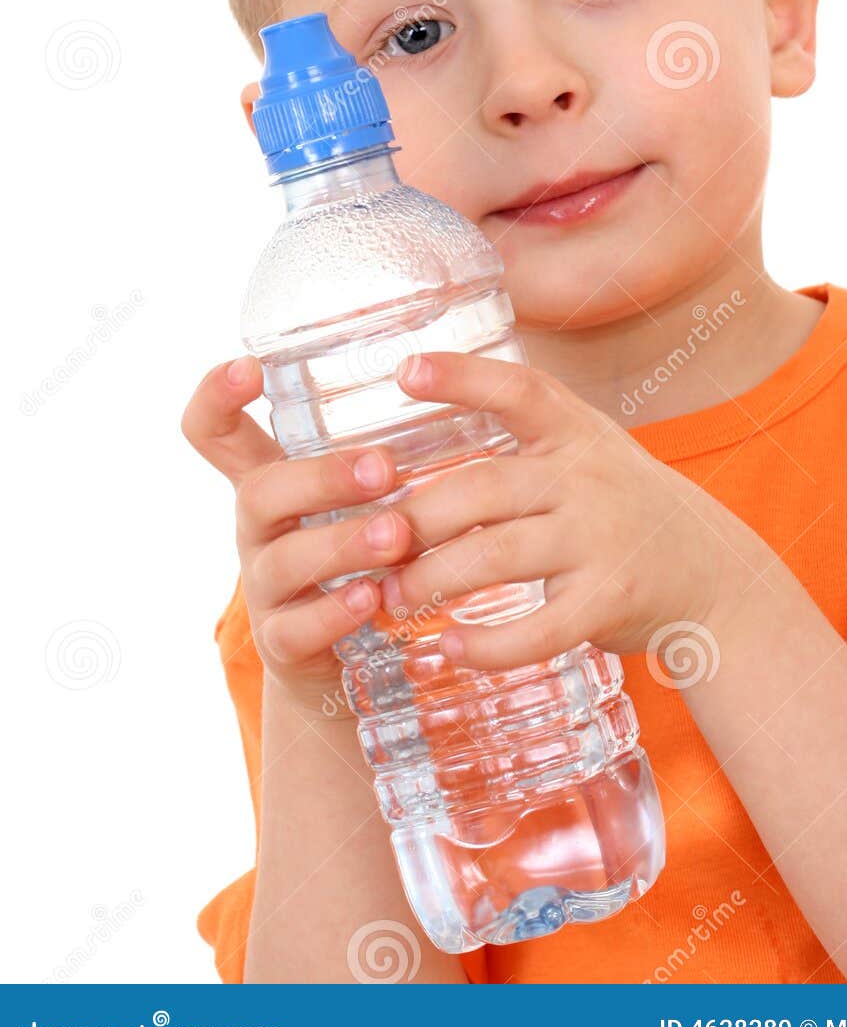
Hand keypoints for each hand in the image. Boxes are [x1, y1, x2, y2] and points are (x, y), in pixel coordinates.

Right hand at [181, 355, 417, 719]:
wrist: (344, 659)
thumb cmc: (362, 550)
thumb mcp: (358, 497)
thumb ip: (383, 450)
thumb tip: (453, 383)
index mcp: (269, 481)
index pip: (214, 432)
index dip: (216, 397)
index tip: (249, 367)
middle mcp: (257, 530)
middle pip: (257, 492)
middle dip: (321, 477)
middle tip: (385, 468)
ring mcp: (265, 588)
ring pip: (283, 561)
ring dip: (342, 544)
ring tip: (396, 535)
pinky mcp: (282, 643)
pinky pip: (297, 629)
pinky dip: (334, 612)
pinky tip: (371, 598)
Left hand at [377, 351, 740, 670]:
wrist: (712, 574)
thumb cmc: (624, 511)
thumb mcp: (589, 454)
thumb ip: (523, 448)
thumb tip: (417, 459)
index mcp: (576, 434)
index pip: (518, 389)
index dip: (461, 376)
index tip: (404, 370)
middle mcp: (588, 479)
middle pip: (483, 487)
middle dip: (417, 519)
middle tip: (370, 544)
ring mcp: (601, 539)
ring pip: (499, 555)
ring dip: (434, 580)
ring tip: (393, 600)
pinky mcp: (611, 600)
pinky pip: (539, 627)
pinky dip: (490, 644)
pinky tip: (451, 648)